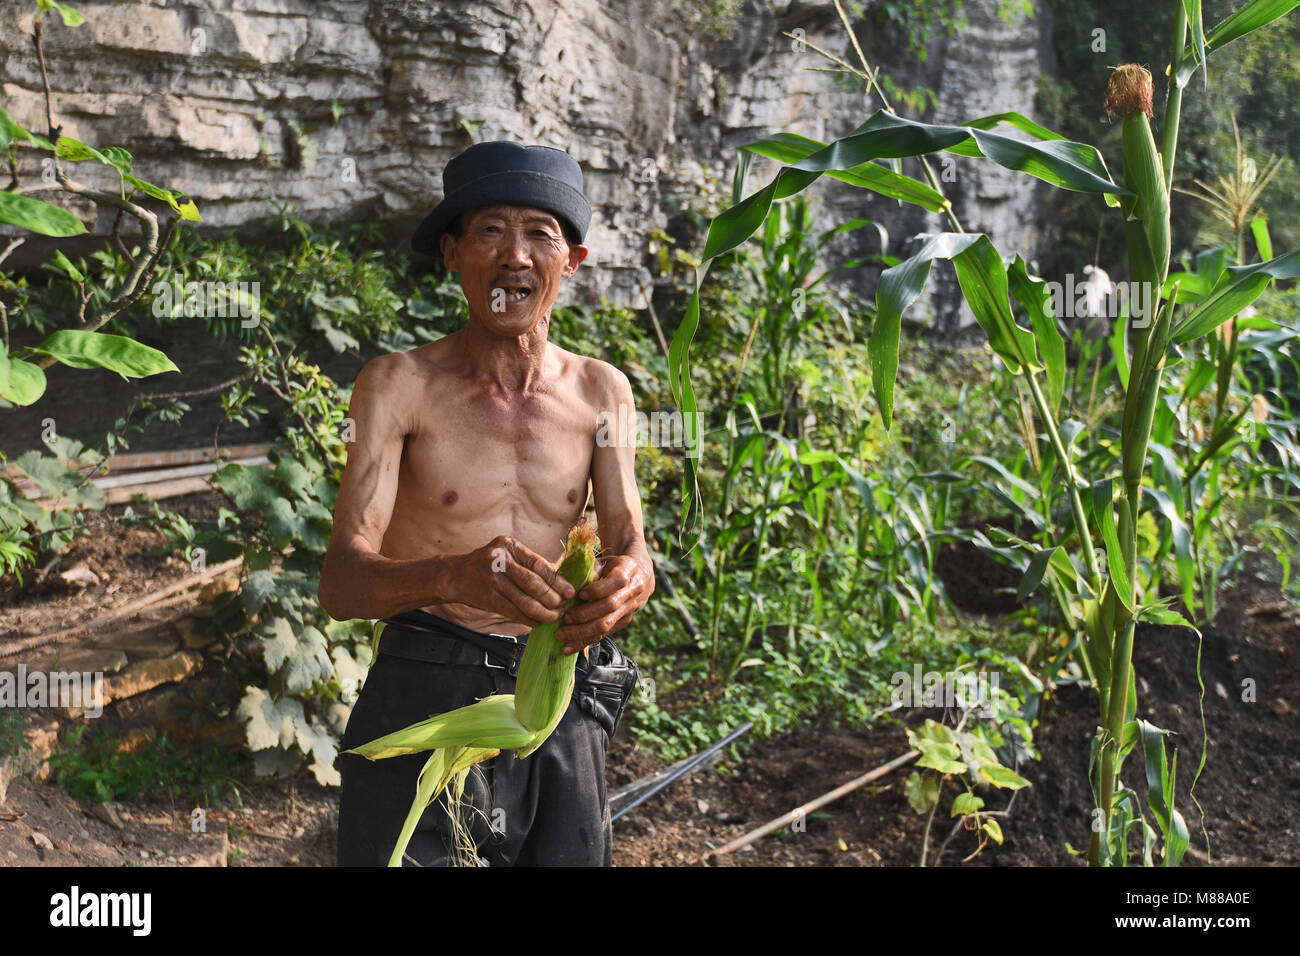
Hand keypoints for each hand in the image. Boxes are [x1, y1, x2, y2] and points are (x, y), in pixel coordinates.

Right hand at [449, 535, 575, 627]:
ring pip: (525, 601)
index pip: (539, 564)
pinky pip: (514, 612)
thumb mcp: (508, 554)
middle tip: (564, 606)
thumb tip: (561, 578)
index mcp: (509, 546)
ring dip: (544, 612)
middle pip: (534, 584)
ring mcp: (492, 580)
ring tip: (555, 616)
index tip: (570, 591)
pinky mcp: (488, 598)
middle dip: (553, 598)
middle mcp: (500, 561)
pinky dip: (529, 619)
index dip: (557, 580)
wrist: (455, 575)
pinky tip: (538, 622)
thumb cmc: (488, 564)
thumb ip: (531, 563)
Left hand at [553, 554, 652, 654]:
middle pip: (609, 606)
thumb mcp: (604, 561)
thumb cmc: (613, 566)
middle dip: (584, 614)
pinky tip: (569, 647)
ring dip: (582, 632)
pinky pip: (603, 635)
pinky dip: (584, 641)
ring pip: (606, 625)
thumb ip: (591, 569)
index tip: (580, 594)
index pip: (617, 581)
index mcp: (629, 570)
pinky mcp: (623, 623)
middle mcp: (633, 591)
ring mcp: (629, 609)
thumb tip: (575, 584)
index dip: (598, 589)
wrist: (638, 576)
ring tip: (561, 635)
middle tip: (564, 618)